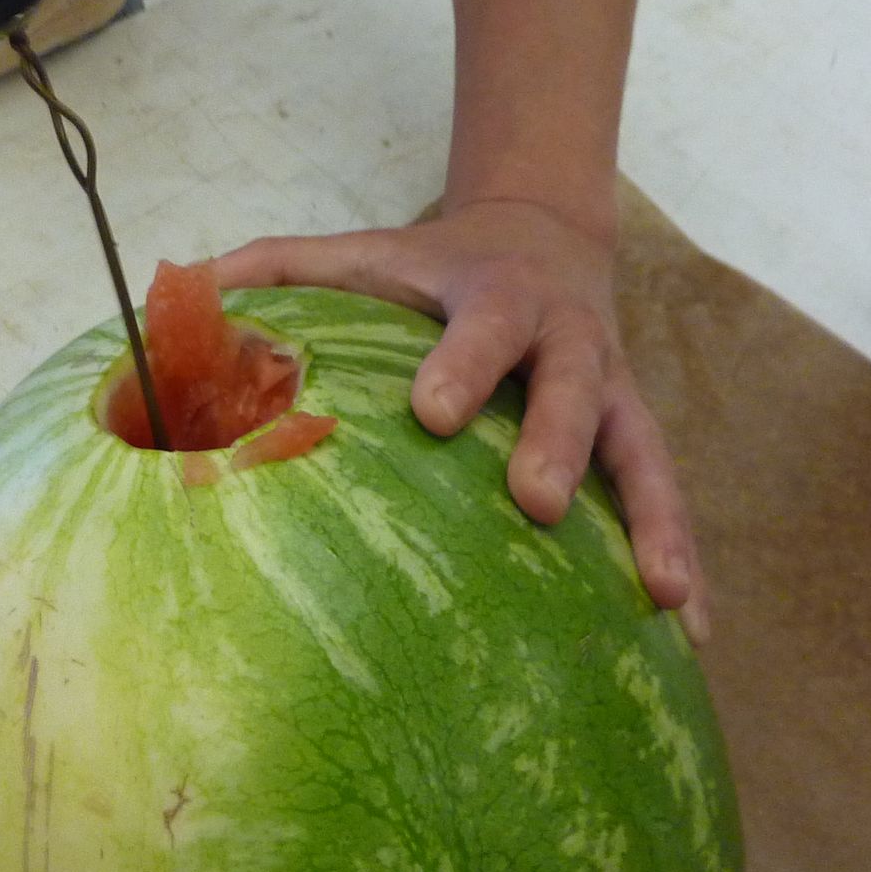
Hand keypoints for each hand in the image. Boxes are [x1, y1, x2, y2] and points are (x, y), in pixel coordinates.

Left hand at [214, 199, 707, 641]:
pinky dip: (680, 556)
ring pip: (642, 453)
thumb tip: (178, 287)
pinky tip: (693, 636)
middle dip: (557, 441)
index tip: (431, 413)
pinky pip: (665, 498)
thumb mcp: (365, 251)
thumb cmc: (430, 266)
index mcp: (496, 296)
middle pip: (571, 386)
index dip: (461, 363)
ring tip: (664, 593)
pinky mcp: (636, 438)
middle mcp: (568, 341)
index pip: (482, 325)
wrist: (547, 234)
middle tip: (534, 502)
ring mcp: (613, 393)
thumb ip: (278, 266)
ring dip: (656, 521)